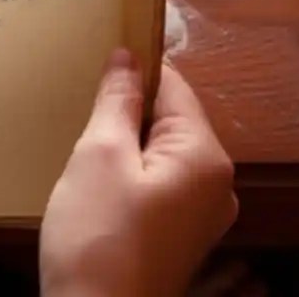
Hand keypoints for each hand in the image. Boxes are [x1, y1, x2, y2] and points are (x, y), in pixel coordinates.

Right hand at [40, 49, 236, 296]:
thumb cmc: (96, 236)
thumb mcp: (98, 156)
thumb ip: (117, 102)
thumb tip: (127, 58)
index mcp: (205, 156)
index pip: (174, 87)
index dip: (135, 70)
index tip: (96, 62)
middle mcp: (218, 185)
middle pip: (170, 122)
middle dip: (127, 114)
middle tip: (81, 116)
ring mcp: (203, 217)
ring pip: (161, 156)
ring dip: (125, 148)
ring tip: (84, 155)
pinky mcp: (181, 240)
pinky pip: (159, 187)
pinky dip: (130, 178)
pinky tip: (97, 189)